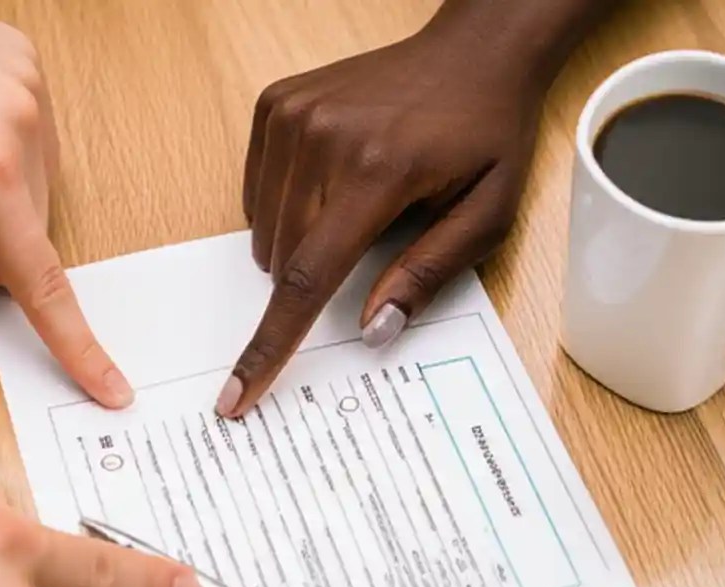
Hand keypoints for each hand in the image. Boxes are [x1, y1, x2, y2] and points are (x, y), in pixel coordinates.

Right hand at [218, 0, 610, 416]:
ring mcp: (292, 115)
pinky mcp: (276, 104)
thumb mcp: (487, 214)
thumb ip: (427, 274)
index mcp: (379, 171)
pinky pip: (257, 191)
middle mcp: (323, 138)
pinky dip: (285, 210)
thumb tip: (372, 329)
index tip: (237, 394)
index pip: (308, 279)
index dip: (270, 347)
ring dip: (299, 246)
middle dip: (314, 285)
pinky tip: (332, 188)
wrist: (474, 53)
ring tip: (360, 210)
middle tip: (371, 249)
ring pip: (265, 230)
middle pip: (284, 260)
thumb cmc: (487, 133)